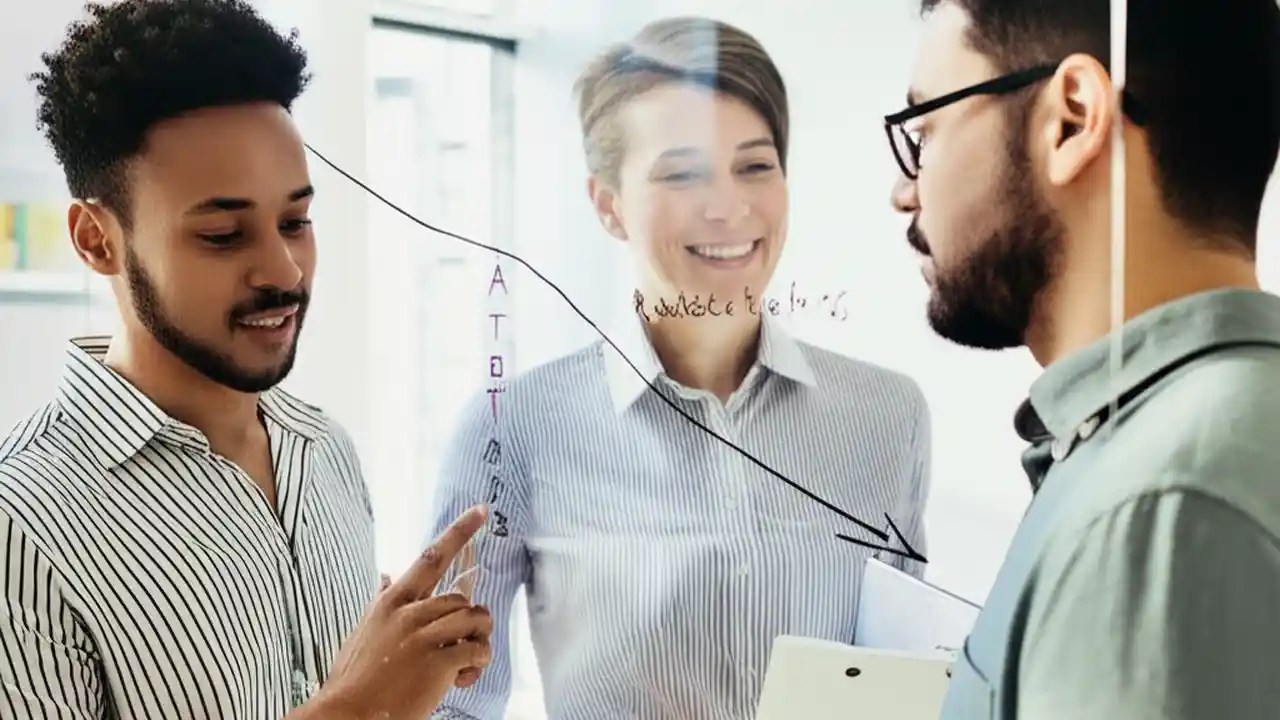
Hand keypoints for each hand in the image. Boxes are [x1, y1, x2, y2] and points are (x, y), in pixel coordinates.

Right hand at [314, 505, 493, 718]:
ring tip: (461, 664)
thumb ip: (381, 602)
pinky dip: (478, 664)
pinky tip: (461, 678)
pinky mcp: (438, 662)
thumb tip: (385, 575)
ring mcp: (424, 636)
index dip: (459, 531)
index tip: (480, 510)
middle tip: (459, 647)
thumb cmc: (355, 678)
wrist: (348, 715)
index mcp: (392, 602)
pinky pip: (477, 650)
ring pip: (476, 619)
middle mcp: (409, 613)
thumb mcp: (364, 631)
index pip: (431, 556)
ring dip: (478, 641)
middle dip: (470, 622)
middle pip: (462, 598)